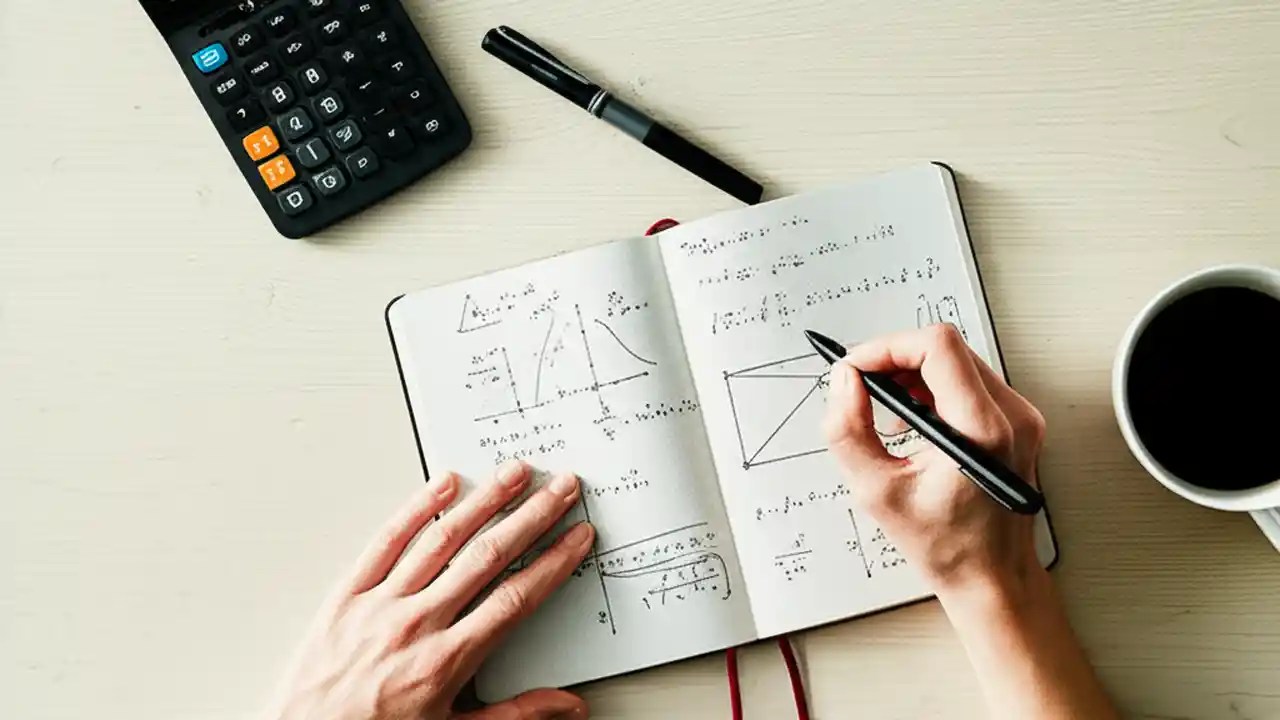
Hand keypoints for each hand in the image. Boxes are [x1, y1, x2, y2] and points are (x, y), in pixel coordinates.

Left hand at [265, 461, 593, 719]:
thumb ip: (516, 715)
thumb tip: (566, 706)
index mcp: (447, 660)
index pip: (516, 597)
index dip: (554, 562)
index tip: (578, 536)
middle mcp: (417, 624)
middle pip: (487, 557)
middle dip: (532, 517)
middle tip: (561, 488)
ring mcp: (380, 604)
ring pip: (442, 539)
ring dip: (484, 501)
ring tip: (513, 473)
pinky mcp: (346, 595)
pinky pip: (385, 541)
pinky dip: (415, 508)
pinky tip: (442, 483)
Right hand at [824, 325, 1118, 718]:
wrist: (991, 577)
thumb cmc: (947, 546)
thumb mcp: (877, 493)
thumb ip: (849, 431)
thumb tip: (843, 382)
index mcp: (983, 430)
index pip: (937, 348)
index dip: (887, 348)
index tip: (856, 368)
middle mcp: (1011, 416)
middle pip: (945, 348)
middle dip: (894, 359)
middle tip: (860, 386)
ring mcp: (1019, 416)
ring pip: (955, 359)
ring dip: (910, 373)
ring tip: (882, 408)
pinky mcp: (1015, 421)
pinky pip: (967, 380)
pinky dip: (930, 388)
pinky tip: (909, 420)